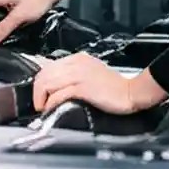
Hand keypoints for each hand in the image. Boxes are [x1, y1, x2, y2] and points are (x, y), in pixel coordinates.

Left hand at [33, 52, 168, 113]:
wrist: (131, 92)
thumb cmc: (115, 87)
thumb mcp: (92, 74)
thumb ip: (75, 75)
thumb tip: (58, 86)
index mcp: (77, 59)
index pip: (48, 66)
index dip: (40, 83)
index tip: (41, 95)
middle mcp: (76, 63)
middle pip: (44, 74)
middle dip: (37, 92)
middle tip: (40, 105)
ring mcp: (79, 75)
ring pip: (47, 83)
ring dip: (41, 99)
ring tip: (44, 109)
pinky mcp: (82, 88)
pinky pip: (58, 94)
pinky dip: (51, 104)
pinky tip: (52, 110)